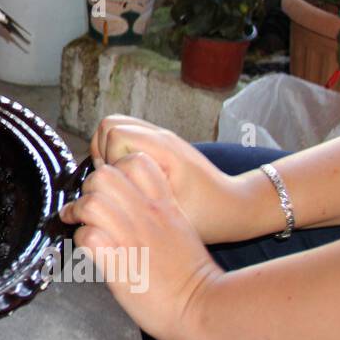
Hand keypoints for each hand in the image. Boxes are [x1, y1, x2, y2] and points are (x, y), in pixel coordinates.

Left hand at [61, 152, 224, 339]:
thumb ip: (159, 213)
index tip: (110, 186)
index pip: (135, 161)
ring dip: (79, 211)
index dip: (115, 168)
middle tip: (87, 204)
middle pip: (104, 176)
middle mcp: (146, 216)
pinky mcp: (119, 265)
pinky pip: (88, 238)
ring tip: (78, 222)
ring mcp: (131, 239)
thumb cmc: (193, 275)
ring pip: (91, 202)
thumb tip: (133, 209)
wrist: (206, 307)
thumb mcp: (181, 229)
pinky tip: (87, 247)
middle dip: (89, 187)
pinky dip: (81, 240)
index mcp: (163, 205)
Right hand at [90, 115, 267, 243]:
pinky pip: (127, 135)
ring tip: (119, 178)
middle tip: (114, 179)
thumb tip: (103, 194)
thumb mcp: (170, 212)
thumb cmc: (208, 215)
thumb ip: (135, 198)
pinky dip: (118, 152)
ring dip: (108, 151)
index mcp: (163, 148)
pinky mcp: (161, 143)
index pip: (114, 135)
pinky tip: (129, 176)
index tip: (119, 185)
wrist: (236, 207)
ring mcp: (161, 136)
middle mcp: (161, 136)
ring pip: (114, 126)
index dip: (108, 160)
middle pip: (109, 124)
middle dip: (102, 151)